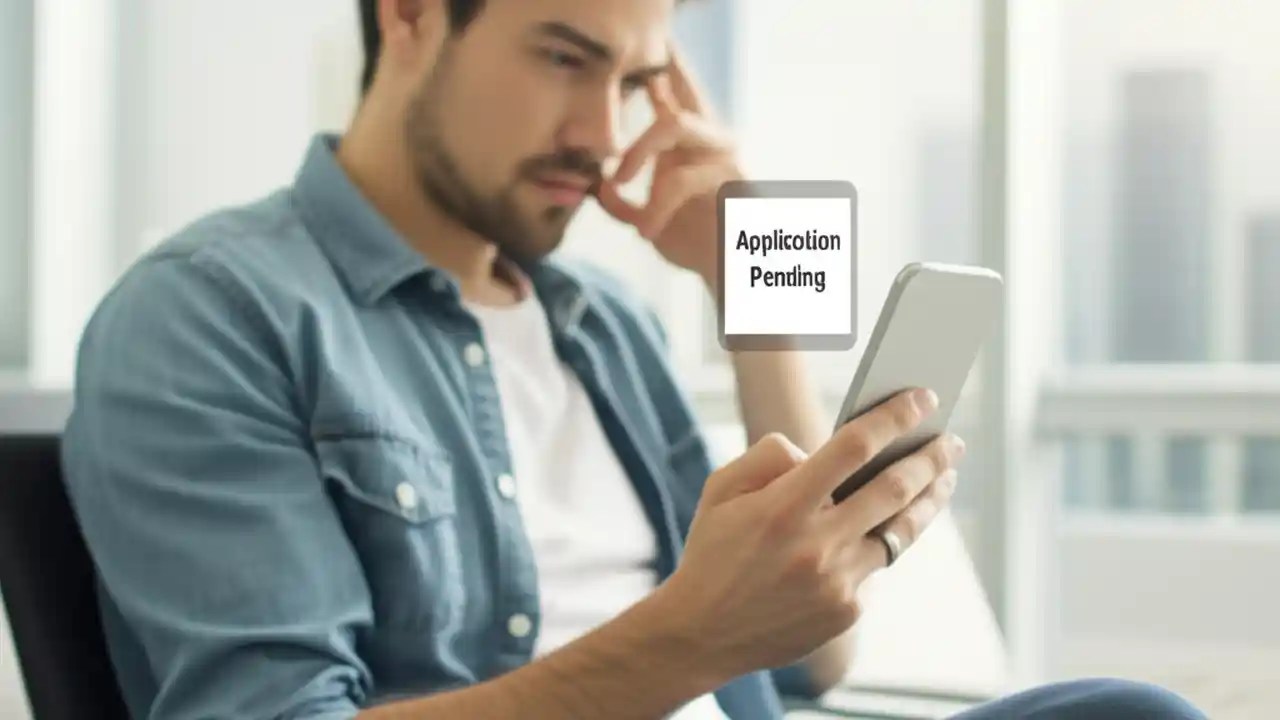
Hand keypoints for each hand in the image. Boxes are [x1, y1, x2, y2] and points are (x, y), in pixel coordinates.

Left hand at [595, 48, 740, 287]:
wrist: (729, 275)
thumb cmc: (694, 243)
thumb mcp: (648, 219)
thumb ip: (622, 203)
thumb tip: (595, 186)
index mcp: (688, 147)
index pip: (673, 97)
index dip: (662, 68)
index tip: (651, 40)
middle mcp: (708, 142)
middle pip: (678, 94)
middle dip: (659, 78)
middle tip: (630, 118)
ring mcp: (723, 156)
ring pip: (674, 126)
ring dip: (640, 153)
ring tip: (623, 188)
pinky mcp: (732, 178)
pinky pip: (682, 178)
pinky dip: (657, 205)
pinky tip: (647, 229)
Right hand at [649, 388, 965, 682]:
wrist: (700, 633)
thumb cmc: (712, 552)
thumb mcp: (721, 490)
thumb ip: (770, 457)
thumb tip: (820, 451)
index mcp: (783, 506)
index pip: (854, 447)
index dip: (894, 418)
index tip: (922, 399)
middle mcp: (817, 544)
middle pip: (894, 488)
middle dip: (930, 458)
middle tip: (949, 441)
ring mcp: (837, 582)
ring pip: (901, 531)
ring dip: (929, 500)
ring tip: (945, 478)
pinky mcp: (846, 611)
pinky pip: (874, 566)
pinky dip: (880, 543)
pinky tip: (886, 528)